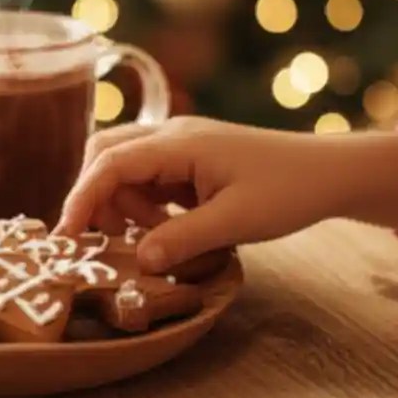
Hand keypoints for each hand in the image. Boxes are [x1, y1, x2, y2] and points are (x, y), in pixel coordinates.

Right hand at [58, 117, 397, 272]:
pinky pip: (150, 178)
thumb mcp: (235, 222)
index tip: (67, 237)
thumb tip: (138, 261)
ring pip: (125, 167)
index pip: (109, 164)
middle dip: (96, 197)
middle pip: (106, 155)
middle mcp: (172, 136)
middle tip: (108, 240)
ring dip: (124, 204)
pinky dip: (145, 204)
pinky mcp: (192, 161)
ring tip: (155, 237)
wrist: (330, 173)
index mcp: (178, 143)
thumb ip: (182, 240)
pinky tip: (170, 228)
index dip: (81, 199)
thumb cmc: (287, 192)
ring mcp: (182, 146)